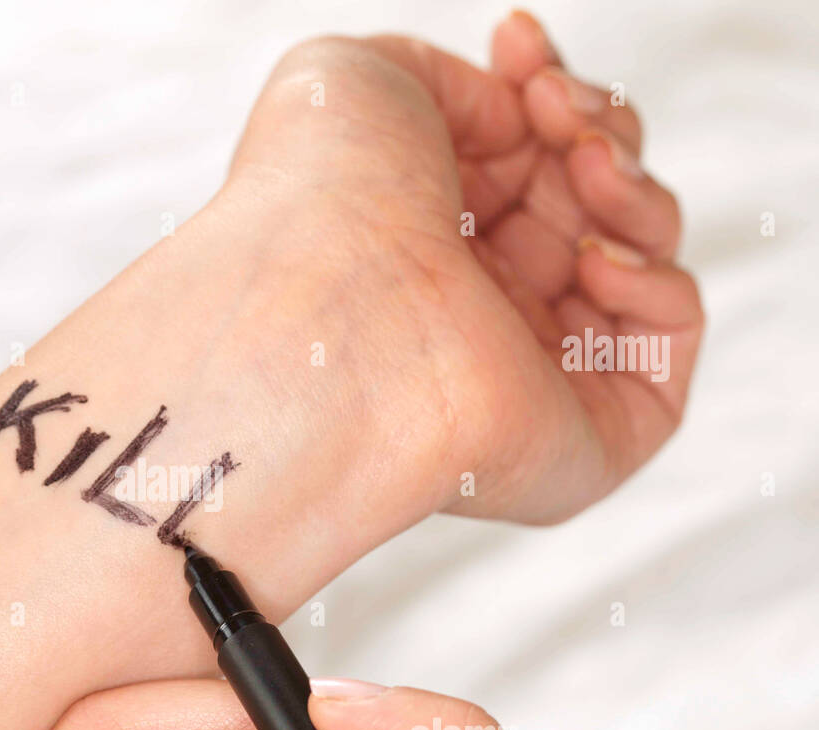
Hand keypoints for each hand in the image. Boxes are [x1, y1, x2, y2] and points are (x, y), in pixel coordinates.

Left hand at [223, 10, 703, 523]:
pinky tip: (591, 256)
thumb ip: (451, 82)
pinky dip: (652, 275)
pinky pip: (664, 339)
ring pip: (637, 255)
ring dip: (628, 184)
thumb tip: (517, 112)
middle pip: (588, 203)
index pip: (524, 168)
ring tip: (581, 157)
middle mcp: (473, 309)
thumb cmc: (316, 200)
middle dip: (592, 129)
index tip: (519, 43)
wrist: (321, 299)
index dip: (546, 97)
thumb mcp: (363, 81)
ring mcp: (529, 372)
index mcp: (422, 247)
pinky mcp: (588, 435)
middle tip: (553, 106)